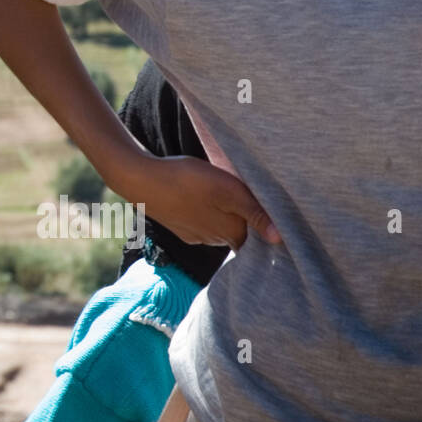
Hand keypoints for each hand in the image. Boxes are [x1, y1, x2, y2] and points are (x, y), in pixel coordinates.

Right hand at [111, 152, 280, 250]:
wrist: (140, 179)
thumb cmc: (187, 180)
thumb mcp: (228, 190)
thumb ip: (255, 213)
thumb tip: (280, 239)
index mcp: (231, 235)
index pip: (259, 236)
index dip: (264, 221)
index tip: (266, 203)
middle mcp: (214, 241)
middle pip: (239, 232)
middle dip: (244, 217)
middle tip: (243, 192)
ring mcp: (194, 236)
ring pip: (218, 227)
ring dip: (222, 214)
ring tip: (219, 192)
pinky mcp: (179, 227)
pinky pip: (199, 223)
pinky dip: (202, 213)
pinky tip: (197, 197)